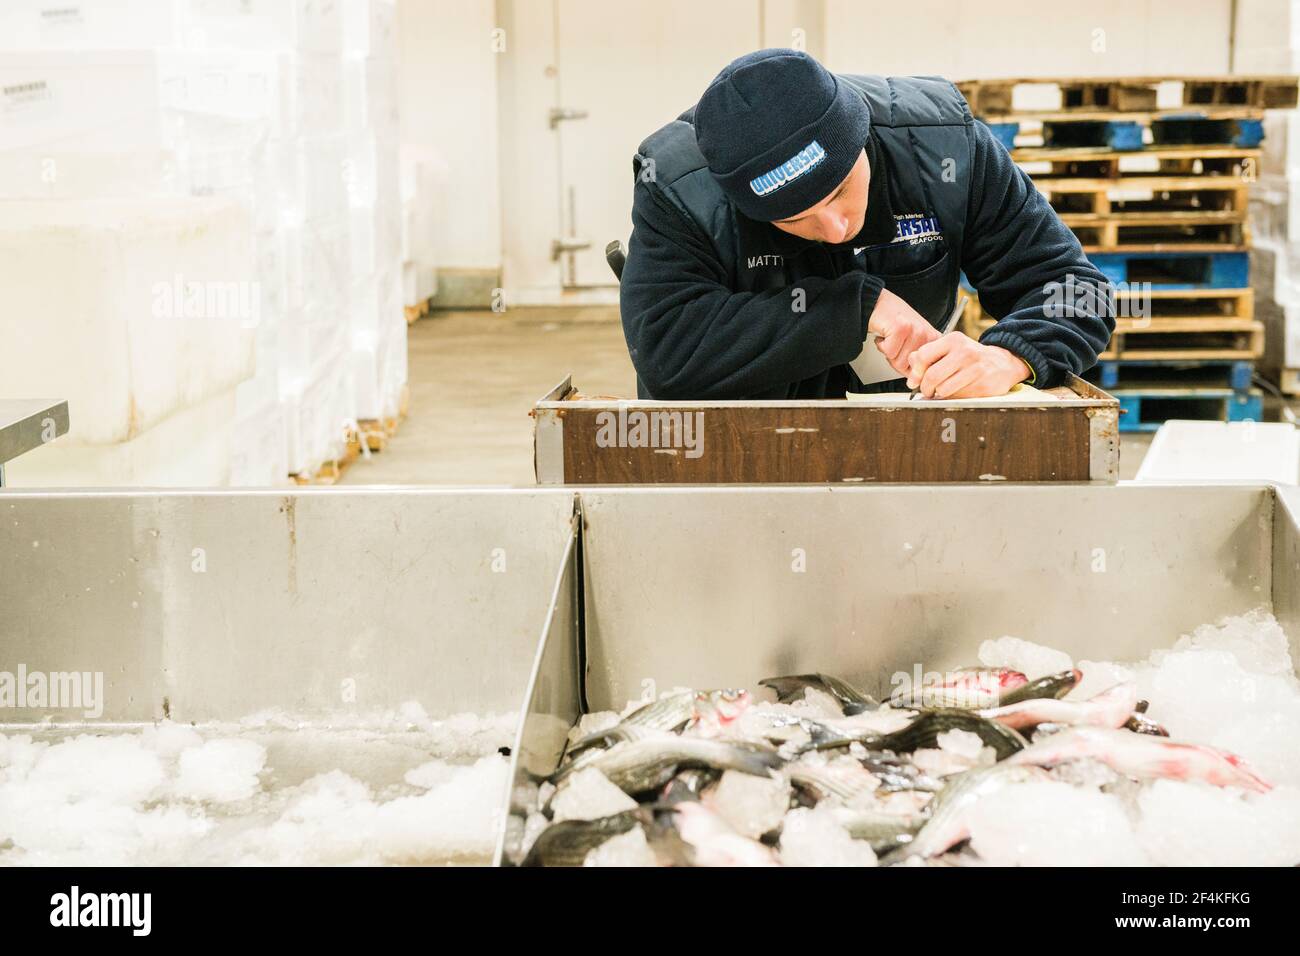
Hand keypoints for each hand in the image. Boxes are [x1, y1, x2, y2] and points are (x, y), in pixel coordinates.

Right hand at [867, 288, 942, 375]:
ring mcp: (916, 331)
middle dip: (897, 361)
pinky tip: (885, 334)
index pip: (927, 370)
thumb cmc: (894, 322)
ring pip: (899, 362)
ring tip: (890, 338)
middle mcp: (928, 335)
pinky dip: (881, 345)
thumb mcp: (911, 343)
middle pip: (911, 368)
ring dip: (889, 353)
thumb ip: (916, 362)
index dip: (913, 372)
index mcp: (934, 340)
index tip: (907, 366)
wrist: (879, 305)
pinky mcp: (901, 329)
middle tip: (895, 346)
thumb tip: (915, 382)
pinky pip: (888, 352)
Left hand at [906, 332, 1031, 398]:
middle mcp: (964, 352)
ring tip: (940, 391)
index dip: (915, 372)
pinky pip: (957, 397)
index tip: (914, 380)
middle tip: (926, 390)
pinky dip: (951, 397)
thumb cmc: (971, 357)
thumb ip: (928, 354)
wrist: (1003, 362)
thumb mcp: (950, 348)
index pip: (923, 355)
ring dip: (937, 394)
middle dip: (924, 388)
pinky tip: (956, 391)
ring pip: (943, 389)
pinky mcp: (982, 385)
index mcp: (953, 340)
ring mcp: (975, 368)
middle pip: (931, 376)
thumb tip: (910, 363)